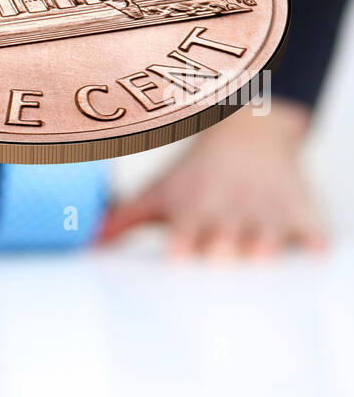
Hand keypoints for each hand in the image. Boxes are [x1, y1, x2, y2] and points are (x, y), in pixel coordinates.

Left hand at [98, 98, 328, 259]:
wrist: (249, 132)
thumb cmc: (197, 173)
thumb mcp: (160, 192)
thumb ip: (123, 220)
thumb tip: (85, 244)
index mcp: (194, 209)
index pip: (185, 236)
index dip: (183, 248)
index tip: (178, 260)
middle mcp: (229, 211)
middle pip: (226, 247)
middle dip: (222, 256)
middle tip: (218, 263)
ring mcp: (266, 212)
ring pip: (267, 243)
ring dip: (263, 254)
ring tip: (257, 261)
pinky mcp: (299, 211)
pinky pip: (312, 233)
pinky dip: (312, 245)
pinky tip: (310, 255)